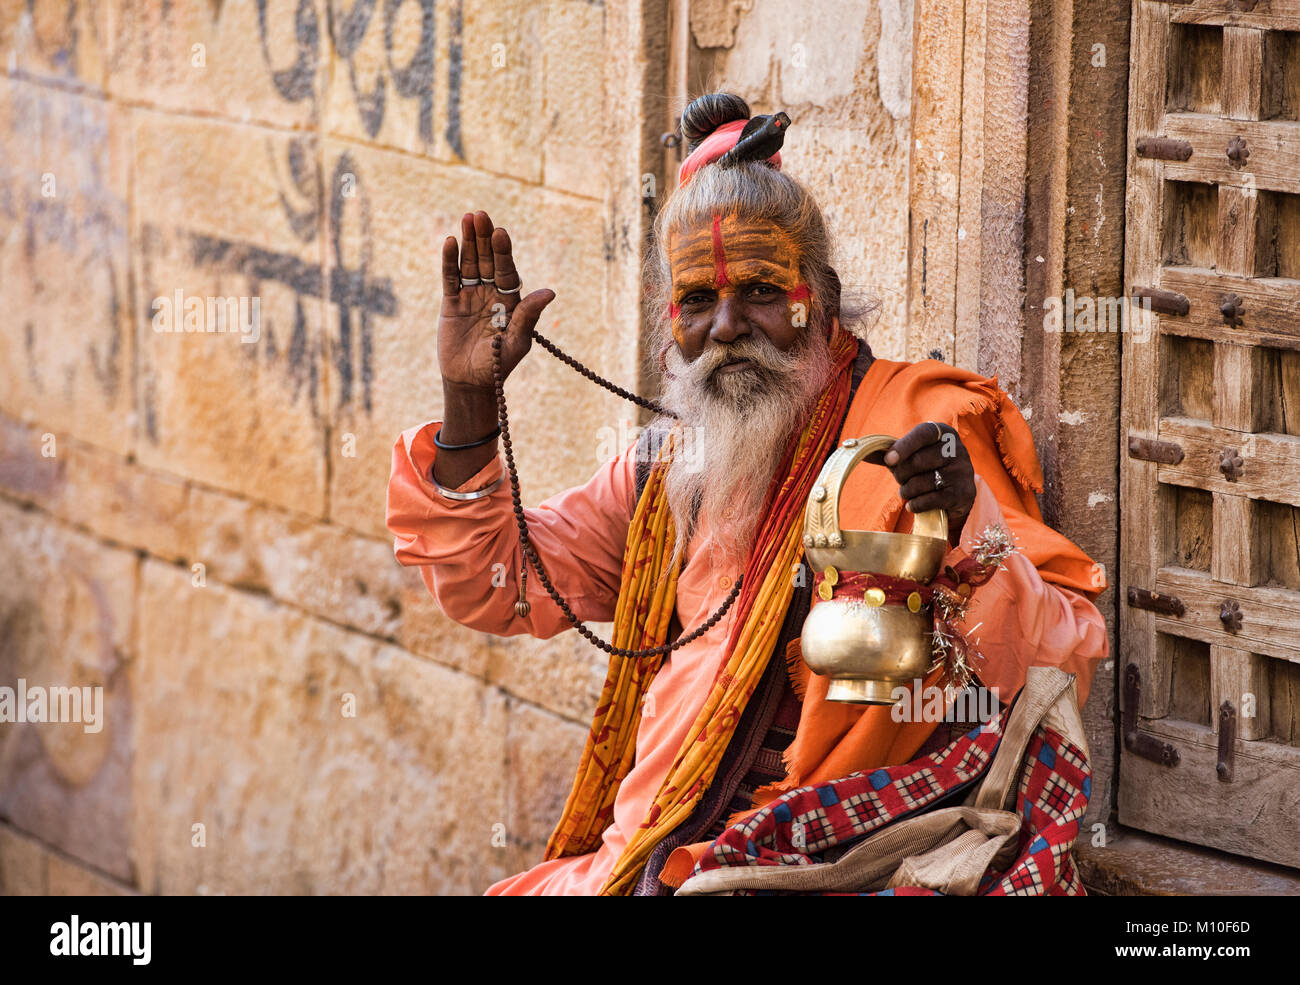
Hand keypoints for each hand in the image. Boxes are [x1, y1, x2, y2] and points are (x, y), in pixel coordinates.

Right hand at [438, 211, 554, 390]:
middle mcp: (492, 293)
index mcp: (511, 300)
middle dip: (485, 238)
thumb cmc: (498, 364)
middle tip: (481, 215)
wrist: (470, 382)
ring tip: (467, 218)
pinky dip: (449, 260)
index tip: (500, 233)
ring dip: (468, 241)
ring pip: (470, 263)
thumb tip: (550, 292)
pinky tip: (450, 241)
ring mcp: (471, 295)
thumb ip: (529, 315)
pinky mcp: (452, 302)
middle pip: (488, 260)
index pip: (507, 270)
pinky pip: (451, 277)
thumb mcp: (516, 340)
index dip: (504, 252)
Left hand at [883, 422, 976, 542]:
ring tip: (908, 491)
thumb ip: (886, 451)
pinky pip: (930, 500)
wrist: (955, 491)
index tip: (888, 460)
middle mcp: (957, 449)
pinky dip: (916, 504)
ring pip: (922, 483)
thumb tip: (852, 447)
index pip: (923, 433)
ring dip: (907, 491)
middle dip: (902, 474)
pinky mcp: (963, 493)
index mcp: (943, 433)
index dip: (904, 446)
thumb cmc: (925, 467)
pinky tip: (913, 504)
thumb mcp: (909, 455)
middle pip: (918, 462)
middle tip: (901, 479)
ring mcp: (962, 471)